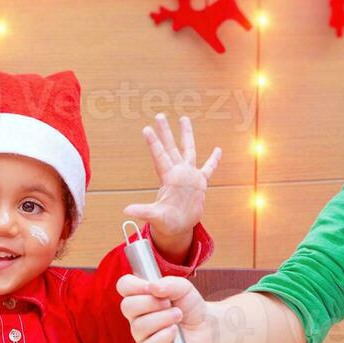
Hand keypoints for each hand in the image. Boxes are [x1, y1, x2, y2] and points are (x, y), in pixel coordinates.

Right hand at [116, 273, 214, 342]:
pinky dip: (165, 336)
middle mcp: (136, 314)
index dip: (134, 285)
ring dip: (163, 319)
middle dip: (151, 303)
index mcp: (140, 295)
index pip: (123, 286)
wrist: (205, 326)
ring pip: (139, 326)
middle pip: (127, 306)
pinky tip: (175, 332)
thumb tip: (153, 287)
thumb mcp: (184, 288)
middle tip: (169, 304)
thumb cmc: (190, 306)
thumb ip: (169, 283)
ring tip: (177, 316)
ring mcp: (141, 333)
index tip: (151, 287)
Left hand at [124, 114, 219, 257]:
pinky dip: (213, 160)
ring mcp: (189, 176)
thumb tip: (126, 210)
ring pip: (188, 150)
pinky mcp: (200, 183)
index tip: (146, 129)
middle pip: (171, 147)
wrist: (179, 227)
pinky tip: (217, 150)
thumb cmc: (166, 222)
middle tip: (159, 115)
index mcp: (167, 178)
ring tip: (184, 118)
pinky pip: (208, 169)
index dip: (153, 143)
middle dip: (165, 132)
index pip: (160, 156)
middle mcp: (178, 173)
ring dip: (186, 135)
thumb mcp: (155, 216)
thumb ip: (143, 211)